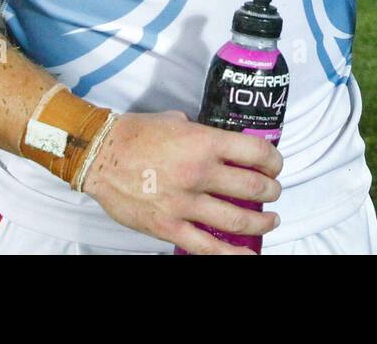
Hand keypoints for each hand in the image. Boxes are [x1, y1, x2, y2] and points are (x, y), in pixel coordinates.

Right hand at [81, 110, 282, 254]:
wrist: (101, 155)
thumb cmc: (137, 134)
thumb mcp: (179, 121)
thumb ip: (203, 133)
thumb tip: (222, 143)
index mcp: (204, 142)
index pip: (256, 152)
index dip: (273, 161)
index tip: (276, 165)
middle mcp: (199, 172)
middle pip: (252, 186)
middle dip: (271, 191)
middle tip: (274, 192)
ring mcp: (184, 203)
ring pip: (236, 219)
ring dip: (261, 222)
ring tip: (270, 221)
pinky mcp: (168, 227)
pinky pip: (206, 247)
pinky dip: (231, 254)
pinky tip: (247, 255)